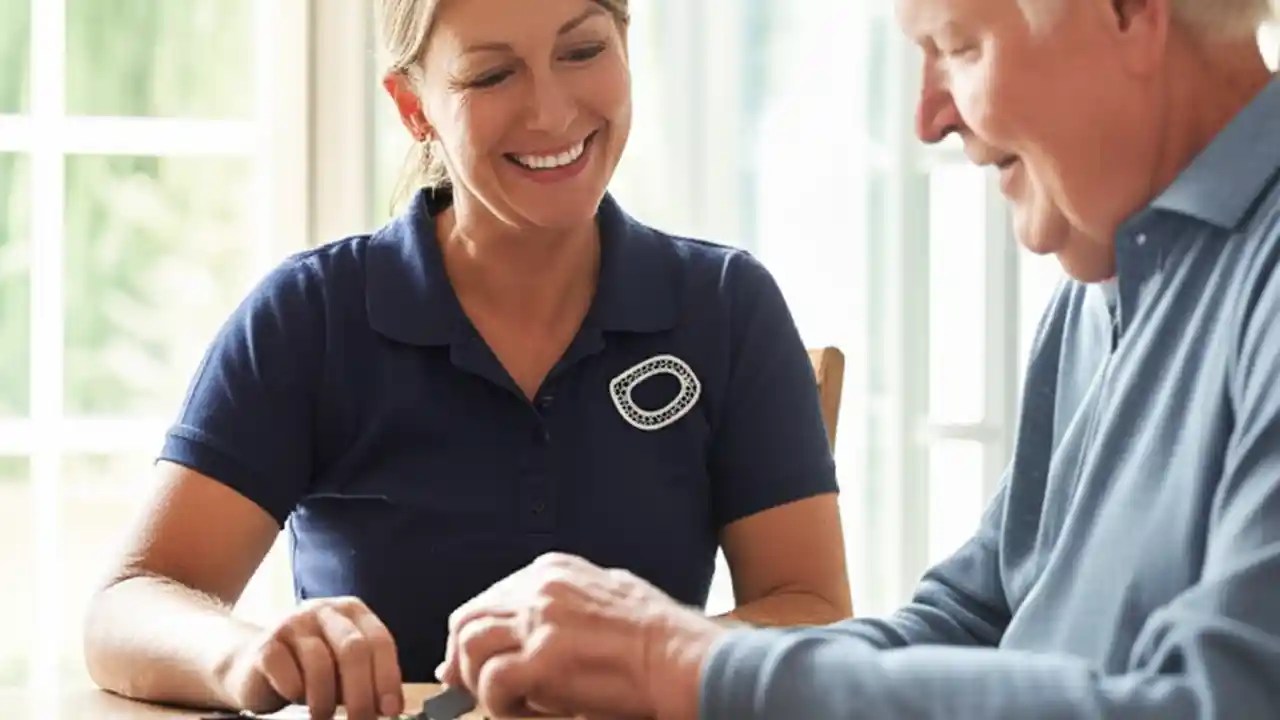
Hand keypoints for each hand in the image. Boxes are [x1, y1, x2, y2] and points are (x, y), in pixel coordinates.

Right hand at [217, 596, 403, 719]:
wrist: (249, 666)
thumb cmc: (306, 669)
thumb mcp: (342, 669)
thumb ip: (365, 679)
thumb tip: (388, 707)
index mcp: (351, 612)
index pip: (379, 641)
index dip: (388, 678)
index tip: (391, 710)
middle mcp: (323, 611)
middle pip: (353, 650)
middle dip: (362, 694)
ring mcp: (292, 624)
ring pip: (321, 663)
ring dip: (326, 699)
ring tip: (324, 715)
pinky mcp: (265, 645)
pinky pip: (287, 673)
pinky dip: (295, 693)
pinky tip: (295, 697)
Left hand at [437, 553, 725, 719]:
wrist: (682, 659)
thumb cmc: (656, 636)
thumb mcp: (608, 593)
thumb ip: (562, 605)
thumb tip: (523, 632)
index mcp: (553, 571)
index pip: (489, 598)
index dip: (472, 635)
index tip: (470, 663)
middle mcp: (540, 588)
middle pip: (468, 619)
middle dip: (461, 658)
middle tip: (468, 688)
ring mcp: (540, 620)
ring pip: (471, 649)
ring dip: (477, 682)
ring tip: (501, 702)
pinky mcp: (544, 658)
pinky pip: (492, 683)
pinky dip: (498, 704)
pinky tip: (522, 713)